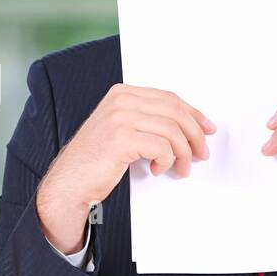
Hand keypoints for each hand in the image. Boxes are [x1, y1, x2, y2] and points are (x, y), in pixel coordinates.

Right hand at [36, 84, 215, 253]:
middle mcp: (121, 100)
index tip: (207, 129)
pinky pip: (162, 147)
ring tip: (180, 168)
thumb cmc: (95, 161)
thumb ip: (148, 122)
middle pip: (175, 111)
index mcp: (122, 93)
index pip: (169, 98)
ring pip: (172, 130)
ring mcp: (120, 117)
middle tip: (201, 154)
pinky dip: (166, 161)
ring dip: (183, 153)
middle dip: (194, 135)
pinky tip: (157, 169)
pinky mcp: (122, 138)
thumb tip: (188, 128)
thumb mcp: (122, 131)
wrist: (70, 182)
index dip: (193, 114)